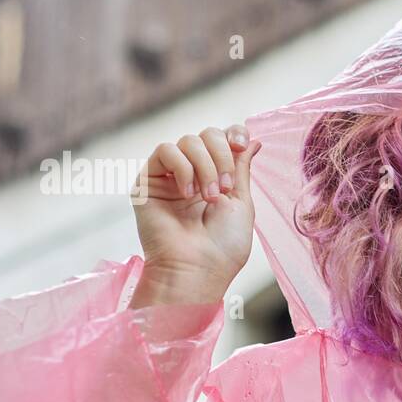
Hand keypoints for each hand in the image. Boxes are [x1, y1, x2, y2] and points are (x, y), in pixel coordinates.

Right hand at [129, 123, 260, 304]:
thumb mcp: (242, 202)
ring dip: (205, 166)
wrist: (198, 268)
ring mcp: (170, 176)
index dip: (233, 133)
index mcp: (217, 177)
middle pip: (207, 134)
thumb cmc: (224, 245)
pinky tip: (187, 193)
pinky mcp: (148, 180)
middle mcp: (193, 173)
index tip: (241, 145)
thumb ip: (242, 167)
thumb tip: (253, 140)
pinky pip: (165, 150)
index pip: (222, 138)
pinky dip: (183, 167)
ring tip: (208, 197)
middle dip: (222, 157)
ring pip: (188, 140)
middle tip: (224, 189)